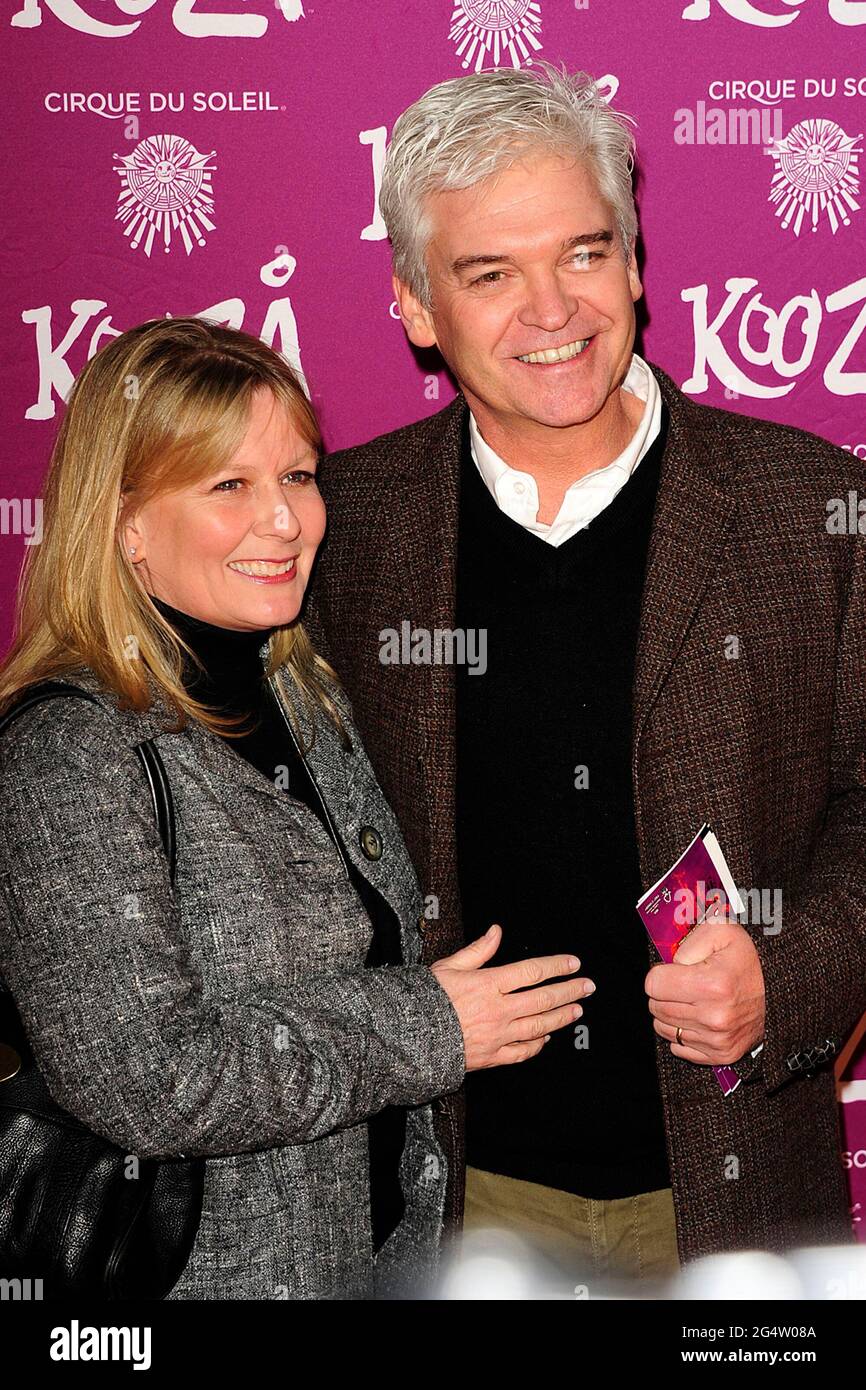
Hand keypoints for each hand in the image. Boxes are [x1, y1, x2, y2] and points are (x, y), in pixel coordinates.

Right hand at [431, 924, 594, 1071]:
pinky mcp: (492, 1057)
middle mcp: (498, 1010)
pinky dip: (538, 1044)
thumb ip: (478, 950)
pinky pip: (522, 1052)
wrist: (409, 1037)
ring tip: (577, 1010)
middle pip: (543, 999)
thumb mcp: (449, 966)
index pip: (532, 971)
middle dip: (569, 991)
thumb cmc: (425, 998)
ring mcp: (497, 1035)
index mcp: (489, 984)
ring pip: (539, 1026)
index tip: (573, 963)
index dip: (556, 966)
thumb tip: (497, 931)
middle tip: (588, 986)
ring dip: (561, 1017)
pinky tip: (547, 1037)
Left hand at [645, 908, 765, 1065]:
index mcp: (712, 985)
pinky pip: (678, 1048)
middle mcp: (714, 1017)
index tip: (673, 971)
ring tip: (691, 1001)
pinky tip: (697, 1019)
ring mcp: (717, 1040)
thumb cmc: (747, 960)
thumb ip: (688, 941)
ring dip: (671, 1013)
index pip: (653, 984)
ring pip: (663, 1028)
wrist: (781, 991)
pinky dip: (683, 1033)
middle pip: (656, 1007)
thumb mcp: (721, 931)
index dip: (660, 973)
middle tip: (683, 984)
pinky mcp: (721, 1055)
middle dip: (664, 993)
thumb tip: (669, 965)